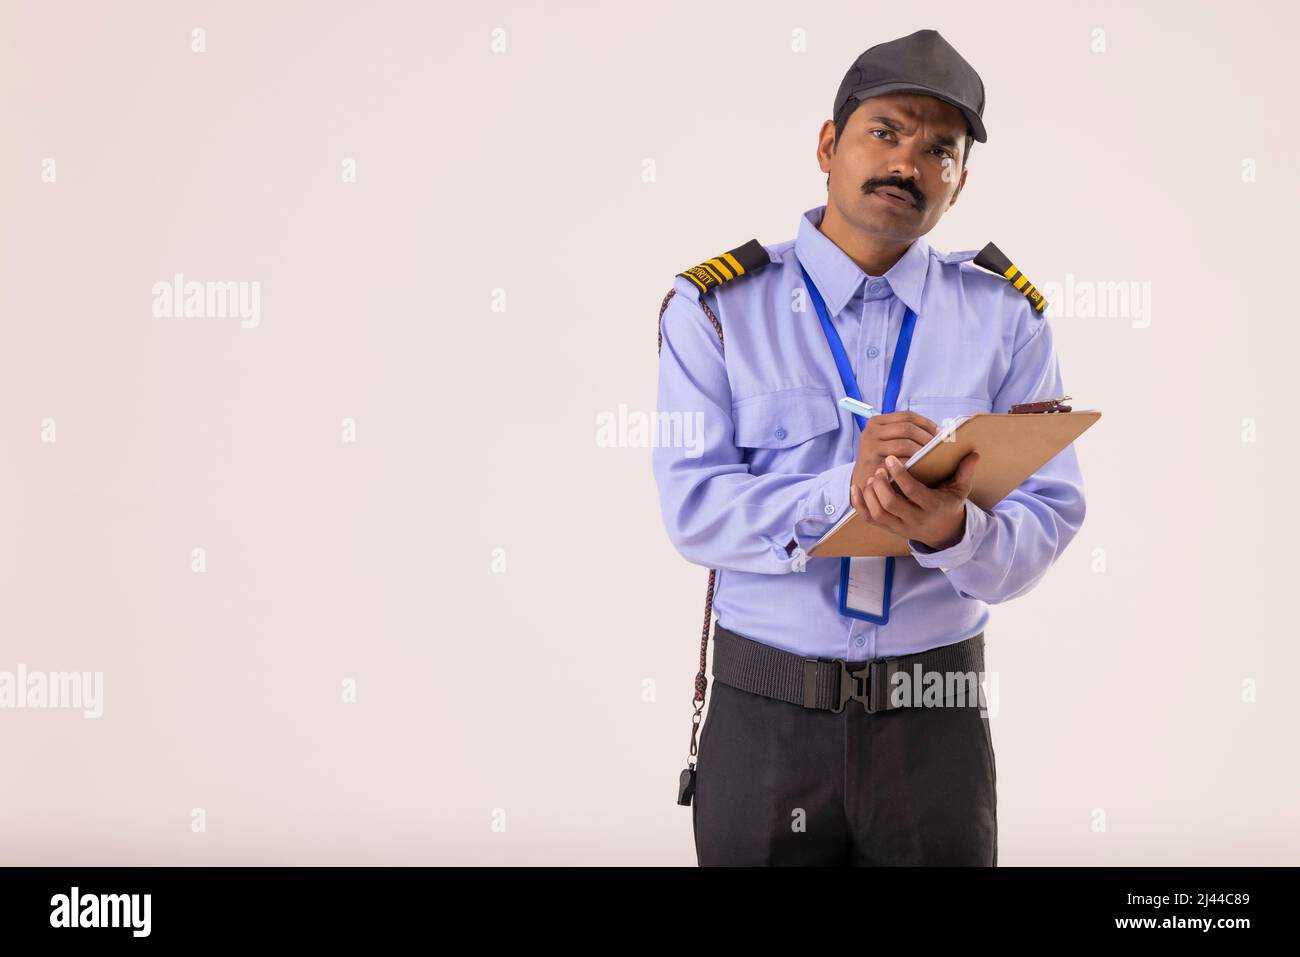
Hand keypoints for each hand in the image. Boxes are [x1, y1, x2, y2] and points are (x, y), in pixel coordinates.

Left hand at [849, 450, 980, 550]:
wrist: (944, 533)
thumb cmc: (949, 505)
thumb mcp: (960, 491)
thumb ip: (965, 472)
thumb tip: (974, 454)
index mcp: (932, 506)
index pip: (912, 492)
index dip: (899, 475)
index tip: (891, 459)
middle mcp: (914, 518)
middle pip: (890, 504)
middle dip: (881, 484)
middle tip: (880, 469)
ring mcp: (899, 526)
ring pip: (878, 513)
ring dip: (871, 493)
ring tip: (873, 476)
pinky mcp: (889, 528)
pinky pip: (869, 519)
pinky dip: (859, 504)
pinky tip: (856, 487)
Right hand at [850, 411, 938, 495]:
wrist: (862, 481)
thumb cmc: (881, 460)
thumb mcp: (886, 441)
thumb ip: (905, 433)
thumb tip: (939, 430)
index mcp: (876, 422)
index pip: (907, 416)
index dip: (927, 423)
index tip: (940, 434)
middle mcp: (871, 431)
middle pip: (908, 428)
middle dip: (927, 437)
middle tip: (940, 448)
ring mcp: (870, 447)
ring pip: (905, 444)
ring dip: (923, 451)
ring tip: (934, 458)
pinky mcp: (873, 463)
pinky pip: (900, 461)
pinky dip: (914, 464)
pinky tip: (922, 469)